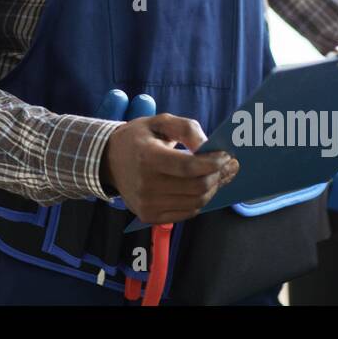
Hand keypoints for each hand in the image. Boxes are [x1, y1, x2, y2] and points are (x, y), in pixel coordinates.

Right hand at [100, 113, 239, 224]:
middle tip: (229, 165)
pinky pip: (187, 213)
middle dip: (218, 176)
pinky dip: (199, 201)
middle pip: (196, 187)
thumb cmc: (138, 138)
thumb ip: (186, 128)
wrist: (109, 161)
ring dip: (213, 189)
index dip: (212, 163)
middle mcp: (145, 184)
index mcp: (146, 157)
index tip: (227, 155)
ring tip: (219, 176)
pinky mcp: (149, 216)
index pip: (188, 167)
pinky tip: (202, 188)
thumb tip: (207, 147)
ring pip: (195, 202)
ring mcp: (146, 204)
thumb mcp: (160, 122)